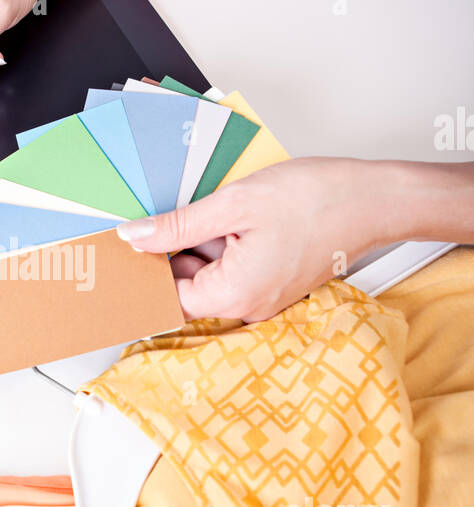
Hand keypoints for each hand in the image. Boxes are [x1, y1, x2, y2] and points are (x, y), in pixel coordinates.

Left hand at [116, 157, 392, 322]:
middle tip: (171, 214)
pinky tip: (234, 216)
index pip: (168, 297)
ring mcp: (265, 298)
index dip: (147, 269)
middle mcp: (250, 307)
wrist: (375, 199)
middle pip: (189, 287)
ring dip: (203, 245)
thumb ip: (178, 225)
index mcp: (235, 295)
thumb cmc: (318, 199)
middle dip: (176, 252)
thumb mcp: (234, 204)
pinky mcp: (276, 284)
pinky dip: (227, 245)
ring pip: (212, 276)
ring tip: (218, 210)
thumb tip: (135, 237)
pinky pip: (236, 270)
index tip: (132, 246)